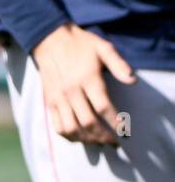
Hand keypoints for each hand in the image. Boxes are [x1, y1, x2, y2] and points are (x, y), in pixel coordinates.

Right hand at [30, 24, 134, 145]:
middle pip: (88, 122)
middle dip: (104, 136)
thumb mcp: (103, 47)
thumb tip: (132, 80)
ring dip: (86, 139)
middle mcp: (71, 91)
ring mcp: (58, 97)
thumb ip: (118, 64)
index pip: (103, 107)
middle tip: (114, 142)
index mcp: (87, 78)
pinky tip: (80, 138)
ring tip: (98, 142)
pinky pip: (57, 125)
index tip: (125, 131)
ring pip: (72, 128)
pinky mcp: (49, 101)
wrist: (48, 39)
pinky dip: (68, 136)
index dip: (116, 123)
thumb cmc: (79, 44)